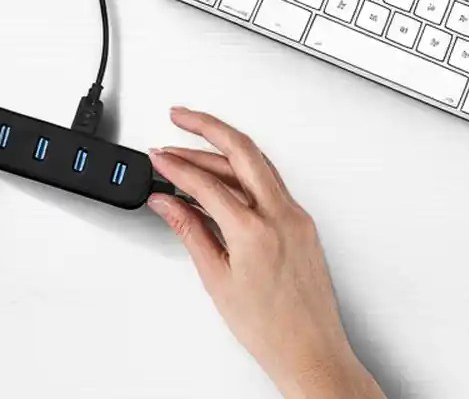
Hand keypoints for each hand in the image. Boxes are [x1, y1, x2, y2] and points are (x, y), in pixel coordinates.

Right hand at [147, 108, 382, 398]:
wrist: (311, 351)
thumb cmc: (270, 329)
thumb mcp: (216, 279)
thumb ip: (190, 232)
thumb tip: (167, 203)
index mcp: (255, 231)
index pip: (206, 182)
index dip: (176, 166)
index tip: (157, 158)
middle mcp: (282, 216)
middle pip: (241, 150)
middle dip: (207, 127)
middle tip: (178, 117)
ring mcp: (296, 216)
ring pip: (257, 163)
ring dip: (223, 149)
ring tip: (191, 149)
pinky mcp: (303, 223)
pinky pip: (270, 183)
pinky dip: (242, 172)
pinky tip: (221, 177)